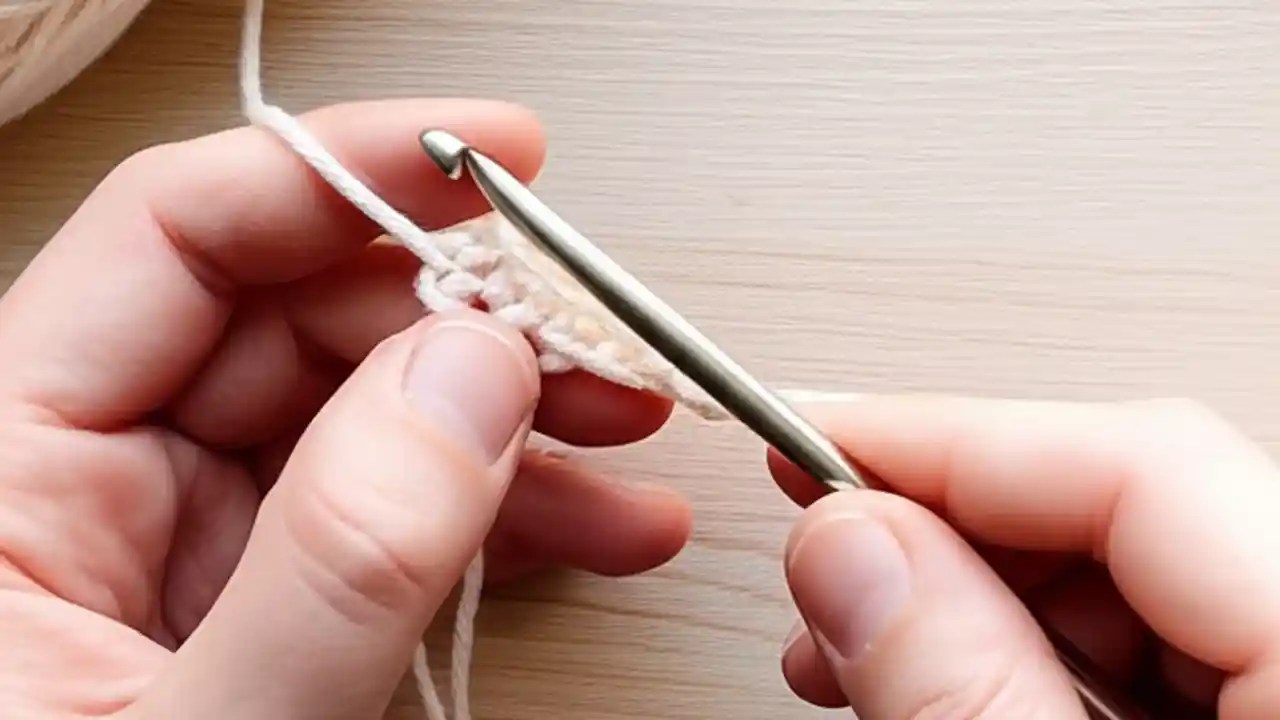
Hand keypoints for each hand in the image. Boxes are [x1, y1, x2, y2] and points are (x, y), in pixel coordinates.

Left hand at [0, 99, 690, 718]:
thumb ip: (336, 564)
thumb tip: (470, 379)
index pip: (177, 242)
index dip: (341, 174)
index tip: (489, 162)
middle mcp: (85, 486)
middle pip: (296, 319)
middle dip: (468, 316)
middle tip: (594, 340)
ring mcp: (183, 546)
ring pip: (365, 411)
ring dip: (514, 415)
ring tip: (630, 440)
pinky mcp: (257, 602)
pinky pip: (389, 508)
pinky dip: (502, 509)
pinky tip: (594, 522)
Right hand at [772, 396, 1279, 717]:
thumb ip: (963, 689)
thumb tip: (851, 548)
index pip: (1149, 465)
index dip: (955, 440)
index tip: (820, 442)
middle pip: (1136, 505)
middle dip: (950, 523)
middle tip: (825, 545)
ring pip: (1134, 575)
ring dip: (973, 594)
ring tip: (855, 639)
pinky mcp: (1273, 719)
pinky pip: (1155, 647)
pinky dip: (1028, 651)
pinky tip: (940, 675)